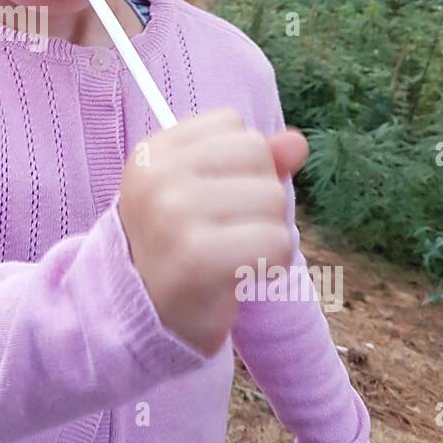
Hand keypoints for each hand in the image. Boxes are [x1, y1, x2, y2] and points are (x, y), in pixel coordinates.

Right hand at [117, 108, 308, 357]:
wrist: (146, 316)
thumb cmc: (179, 247)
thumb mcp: (202, 190)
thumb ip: (250, 161)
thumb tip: (296, 143)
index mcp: (153, 152)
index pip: (233, 126)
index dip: (239, 166)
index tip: (210, 201)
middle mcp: (158, 176)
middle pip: (259, 158)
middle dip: (258, 198)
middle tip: (223, 233)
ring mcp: (174, 214)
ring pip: (273, 200)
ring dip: (266, 233)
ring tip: (230, 254)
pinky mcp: (198, 257)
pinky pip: (276, 242)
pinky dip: (271, 264)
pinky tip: (240, 275)